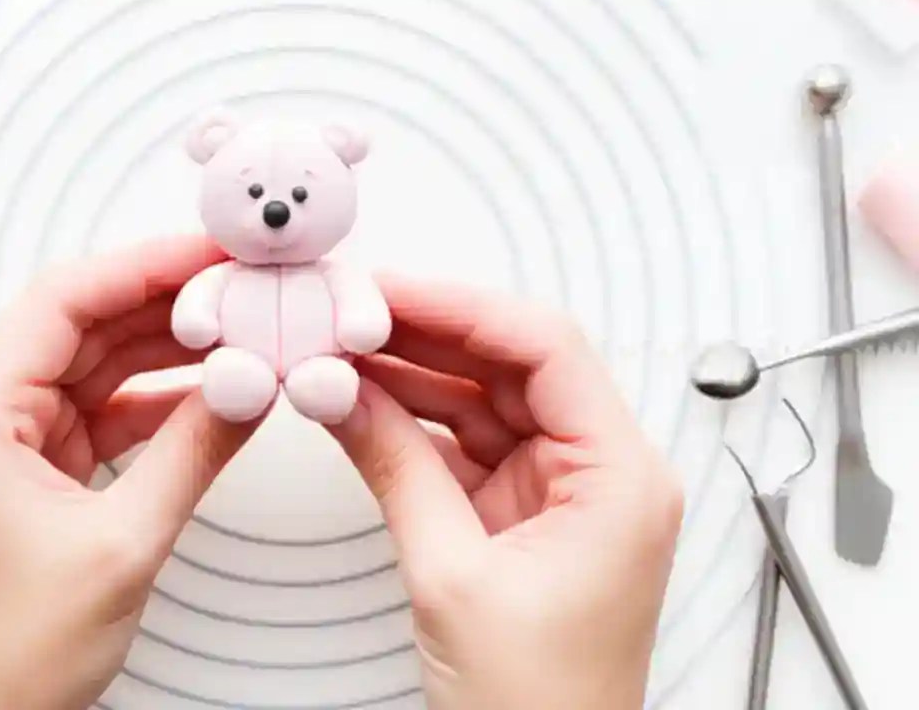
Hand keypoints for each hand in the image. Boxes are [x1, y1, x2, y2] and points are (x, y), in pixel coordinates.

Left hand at [0, 237, 256, 709]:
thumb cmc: (17, 655)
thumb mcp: (126, 542)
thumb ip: (195, 450)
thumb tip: (249, 384)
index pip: (60, 305)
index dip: (143, 269)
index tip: (207, 255)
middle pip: (78, 327)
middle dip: (164, 307)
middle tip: (238, 289)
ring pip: (91, 365)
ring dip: (164, 352)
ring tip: (238, 332)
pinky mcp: (24, 465)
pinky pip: (95, 410)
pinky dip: (151, 401)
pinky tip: (209, 391)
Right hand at [329, 277, 683, 709]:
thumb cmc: (537, 707)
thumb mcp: (450, 575)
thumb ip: (394, 466)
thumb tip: (342, 390)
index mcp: (620, 479)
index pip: (545, 349)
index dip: (460, 306)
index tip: (388, 290)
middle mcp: (600, 474)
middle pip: (510, 365)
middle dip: (424, 334)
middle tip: (347, 312)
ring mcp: (558, 493)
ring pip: (482, 400)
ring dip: (409, 376)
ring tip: (337, 350)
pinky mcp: (520, 516)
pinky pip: (462, 446)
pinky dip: (410, 425)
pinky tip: (359, 403)